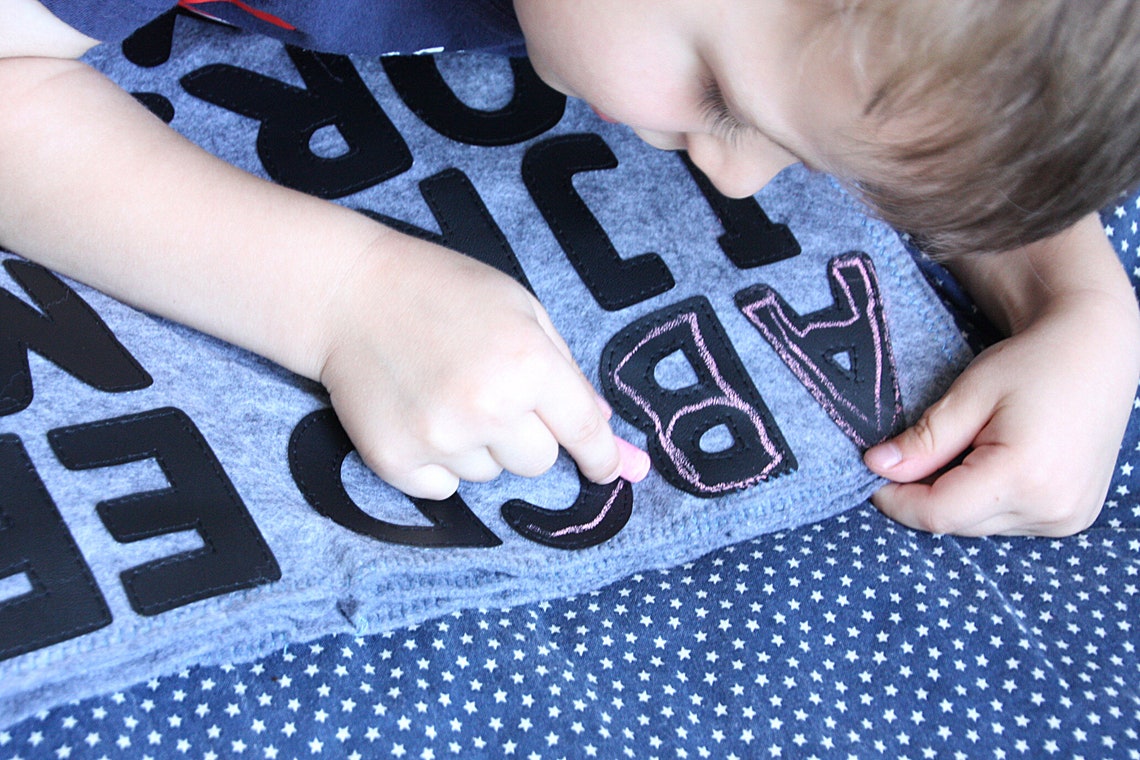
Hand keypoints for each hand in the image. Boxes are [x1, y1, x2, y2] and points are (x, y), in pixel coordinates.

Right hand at [317, 230, 624, 499]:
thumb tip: (608, 435)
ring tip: (446, 394)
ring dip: (481, 447)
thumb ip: (568, 372)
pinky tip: (421, 415)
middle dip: (528, 436)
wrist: (349, 293)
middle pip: (539, 463)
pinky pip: (445, 488)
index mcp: (529, 364)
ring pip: (490, 476)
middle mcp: (489, 408)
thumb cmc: (443, 291)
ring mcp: (440, 439)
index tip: (608, 470)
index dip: (602, 457)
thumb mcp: (521, 309)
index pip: (584, 433)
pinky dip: (439, 462)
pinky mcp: (397, 462)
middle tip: (492, 393)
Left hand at [864, 216, 1139, 535]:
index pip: (937, 513)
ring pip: (980, 526)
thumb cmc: (1033, 363)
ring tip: (959, 450)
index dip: (896, 500)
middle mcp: (1051, 507)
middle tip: (907, 457)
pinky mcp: (1073, 516)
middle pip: (957, 523)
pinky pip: (1008, 521)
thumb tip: (876, 467)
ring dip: (955, 499)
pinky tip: (987, 463)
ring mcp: (1067, 517)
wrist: (1098, 352)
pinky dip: (985, 500)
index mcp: (1024, 476)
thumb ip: (923, 440)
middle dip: (922, 496)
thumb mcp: (969, 395)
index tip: (872, 474)